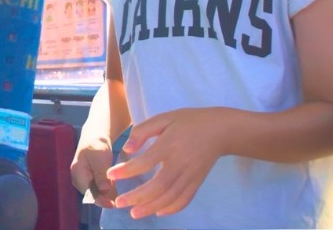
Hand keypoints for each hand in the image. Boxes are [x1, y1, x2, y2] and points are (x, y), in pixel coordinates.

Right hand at [70, 137, 117, 208]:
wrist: (95, 136)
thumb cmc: (96, 144)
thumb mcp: (100, 157)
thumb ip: (101, 174)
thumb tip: (104, 190)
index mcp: (78, 174)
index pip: (88, 193)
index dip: (101, 201)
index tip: (113, 205)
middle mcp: (79, 180)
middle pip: (93, 195)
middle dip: (105, 197)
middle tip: (119, 197)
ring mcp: (84, 180)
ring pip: (97, 193)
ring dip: (108, 193)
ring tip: (118, 191)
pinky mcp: (91, 179)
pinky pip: (99, 189)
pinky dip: (108, 189)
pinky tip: (115, 186)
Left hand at [107, 107, 232, 218]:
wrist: (220, 130)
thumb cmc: (189, 122)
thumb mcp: (164, 118)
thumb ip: (143, 131)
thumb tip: (127, 149)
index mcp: (169, 145)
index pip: (145, 162)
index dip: (126, 171)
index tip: (111, 175)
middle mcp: (180, 163)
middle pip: (157, 186)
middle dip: (136, 197)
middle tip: (119, 203)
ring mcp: (190, 175)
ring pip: (170, 197)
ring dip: (150, 207)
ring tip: (134, 213)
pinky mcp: (197, 182)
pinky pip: (184, 200)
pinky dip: (171, 209)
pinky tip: (158, 212)